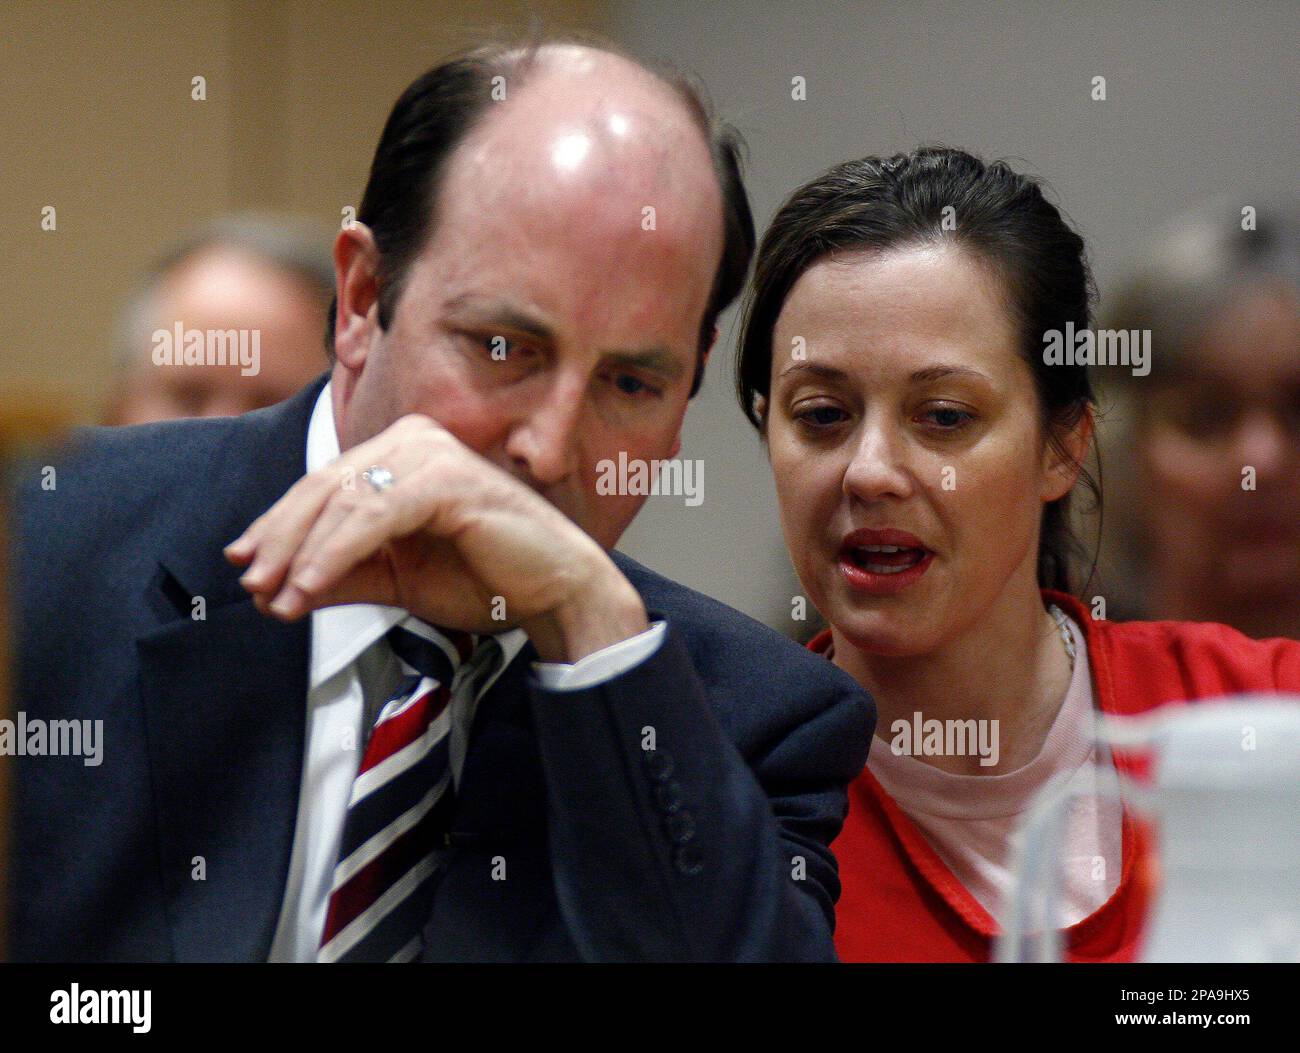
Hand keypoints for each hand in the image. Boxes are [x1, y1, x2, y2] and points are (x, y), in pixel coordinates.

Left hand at [224, 413, 647, 660]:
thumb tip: (271, 591)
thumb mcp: (397, 579)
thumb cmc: (487, 577)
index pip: (325, 485)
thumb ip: (340, 576)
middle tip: (251, 583)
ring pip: (342, 500)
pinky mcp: (445, 477)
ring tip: (277, 598)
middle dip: (280, 539)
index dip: (279, 525)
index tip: (245, 565)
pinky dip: (333, 553)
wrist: (555, 590)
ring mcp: (430, 453)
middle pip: (324, 486)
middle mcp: (413, 440)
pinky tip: (308, 586)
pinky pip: (372, 516)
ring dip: (301, 553)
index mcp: (402, 453)